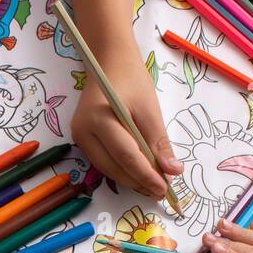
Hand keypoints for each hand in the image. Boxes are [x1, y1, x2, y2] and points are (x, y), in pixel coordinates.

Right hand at [72, 48, 180, 199]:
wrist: (108, 61)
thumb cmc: (131, 79)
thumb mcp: (150, 109)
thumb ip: (159, 142)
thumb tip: (172, 171)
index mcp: (100, 119)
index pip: (126, 156)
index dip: (146, 175)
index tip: (165, 188)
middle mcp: (84, 132)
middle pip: (113, 167)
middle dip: (139, 181)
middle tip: (161, 190)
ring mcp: (80, 137)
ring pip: (107, 169)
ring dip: (131, 179)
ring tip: (152, 185)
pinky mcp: (82, 139)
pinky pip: (104, 161)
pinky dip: (122, 170)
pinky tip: (138, 173)